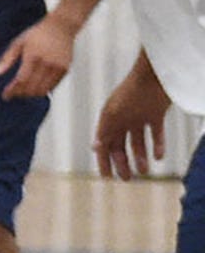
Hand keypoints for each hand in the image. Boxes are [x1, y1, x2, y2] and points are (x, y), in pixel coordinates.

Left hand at [0, 17, 75, 100]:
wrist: (61, 27)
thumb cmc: (38, 34)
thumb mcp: (18, 43)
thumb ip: (7, 58)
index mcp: (33, 56)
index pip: (21, 80)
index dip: (12, 90)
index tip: (5, 95)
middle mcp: (47, 63)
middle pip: (32, 87)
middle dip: (20, 94)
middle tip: (13, 94)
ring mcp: (58, 67)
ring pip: (43, 90)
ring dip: (31, 94)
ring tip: (22, 92)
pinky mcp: (65, 70)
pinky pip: (53, 86)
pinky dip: (43, 91)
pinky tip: (34, 88)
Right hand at [97, 61, 173, 179]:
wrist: (156, 74)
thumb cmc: (132, 91)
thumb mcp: (115, 112)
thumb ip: (105, 130)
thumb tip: (94, 148)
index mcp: (109, 119)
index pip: (104, 144)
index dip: (104, 161)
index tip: (107, 178)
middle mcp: (122, 119)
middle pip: (120, 146)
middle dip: (123, 163)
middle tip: (128, 179)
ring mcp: (139, 117)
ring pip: (138, 143)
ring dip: (141, 157)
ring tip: (145, 171)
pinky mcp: (155, 114)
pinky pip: (156, 134)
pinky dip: (157, 145)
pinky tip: (159, 157)